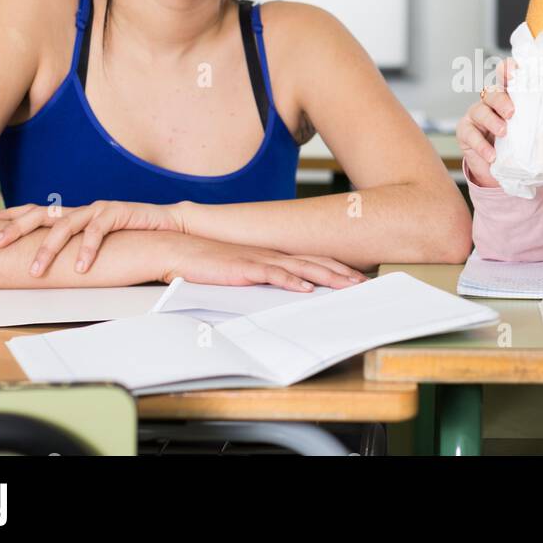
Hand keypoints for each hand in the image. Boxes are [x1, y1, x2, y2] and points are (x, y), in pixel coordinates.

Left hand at [0, 199, 183, 276]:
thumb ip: (76, 246)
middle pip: (40, 215)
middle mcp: (81, 209)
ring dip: (48, 250)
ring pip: (64, 226)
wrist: (168, 223)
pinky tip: (81, 267)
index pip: (34, 211)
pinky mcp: (117, 213)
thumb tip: (50, 265)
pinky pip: (98, 232)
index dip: (9, 214)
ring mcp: (98, 210)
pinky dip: (87, 250)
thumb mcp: (98, 241)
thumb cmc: (131, 235)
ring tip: (36, 271)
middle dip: (15, 229)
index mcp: (74, 214)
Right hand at [159, 233, 366, 290]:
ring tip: (347, 285)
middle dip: (341, 272)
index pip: (310, 260)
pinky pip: (272, 275)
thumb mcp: (239, 271)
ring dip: (326, 276)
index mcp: (271, 255)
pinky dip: (291, 281)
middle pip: (314, 262)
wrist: (178, 250)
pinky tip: (306, 288)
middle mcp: (270, 255)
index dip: (334, 268)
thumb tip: (280, 292)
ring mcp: (258, 260)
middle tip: (364, 282)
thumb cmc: (206, 263)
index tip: (354, 277)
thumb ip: (260, 279)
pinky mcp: (243, 268)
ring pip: (301, 268)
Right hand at [456, 57, 516, 187]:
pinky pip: (471, 135)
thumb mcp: (532, 129)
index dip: (508, 70)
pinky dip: (482, 146)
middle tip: (511, 113)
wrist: (500, 171)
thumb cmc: (518, 146)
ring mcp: (475, 116)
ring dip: (492, 121)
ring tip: (504, 132)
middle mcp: (490, 102)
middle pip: (492, 92)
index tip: (513, 70)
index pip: (505, 77)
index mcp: (507, 97)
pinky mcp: (465, 133)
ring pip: (480, 111)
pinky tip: (492, 155)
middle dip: (501, 100)